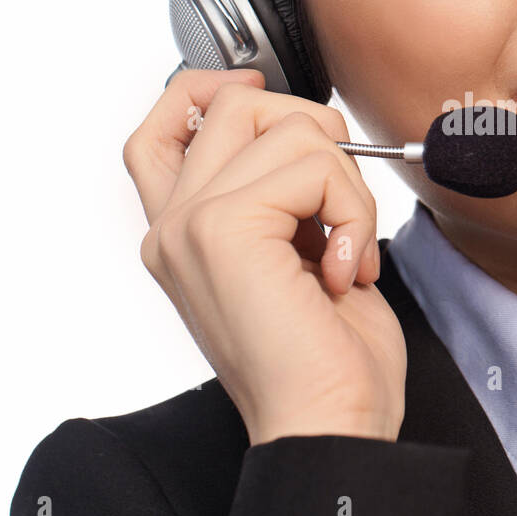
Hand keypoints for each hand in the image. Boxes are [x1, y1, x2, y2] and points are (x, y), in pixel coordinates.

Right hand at [122, 69, 406, 445]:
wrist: (330, 426)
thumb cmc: (327, 360)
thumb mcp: (297, 257)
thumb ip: (278, 195)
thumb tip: (305, 128)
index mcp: (182, 234)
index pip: (164, 124)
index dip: (212, 89)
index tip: (268, 97)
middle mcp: (173, 227)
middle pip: (234, 102)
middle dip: (316, 135)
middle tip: (339, 208)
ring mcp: (190, 225)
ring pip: (288, 126)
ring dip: (347, 186)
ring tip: (345, 253)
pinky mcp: (223, 229)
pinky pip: (314, 165)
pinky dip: (352, 211)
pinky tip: (344, 272)